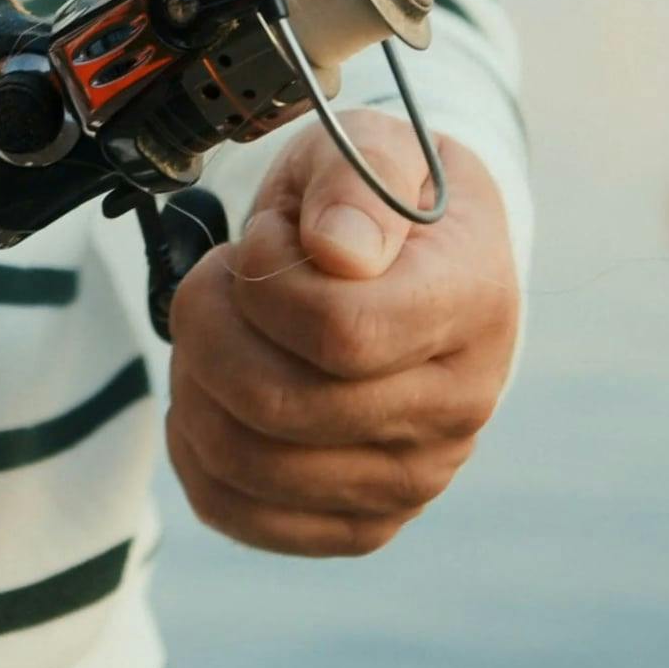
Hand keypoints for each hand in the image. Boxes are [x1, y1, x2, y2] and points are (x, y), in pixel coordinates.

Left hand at [166, 111, 517, 555]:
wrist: (420, 268)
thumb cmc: (383, 203)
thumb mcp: (372, 145)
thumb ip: (358, 176)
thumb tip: (339, 251)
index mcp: (473, 303)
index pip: (338, 329)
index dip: (265, 276)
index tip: (262, 239)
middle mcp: (459, 405)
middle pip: (276, 403)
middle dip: (208, 326)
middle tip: (215, 282)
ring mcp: (415, 476)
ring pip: (245, 462)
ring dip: (196, 384)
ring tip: (217, 334)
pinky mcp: (366, 522)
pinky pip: (239, 513)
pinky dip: (195, 452)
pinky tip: (214, 395)